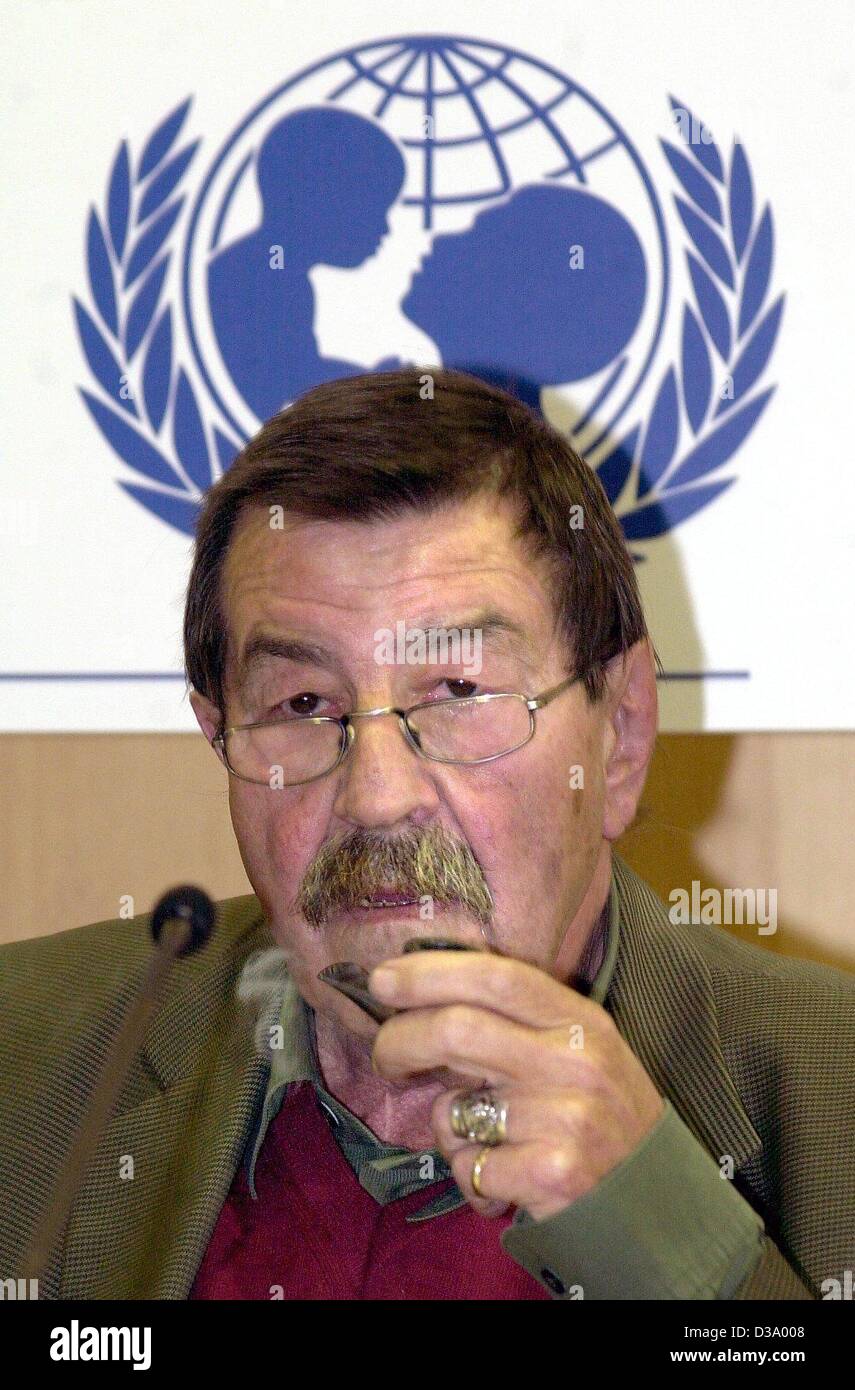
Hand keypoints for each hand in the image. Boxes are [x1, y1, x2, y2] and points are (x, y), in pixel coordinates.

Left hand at [368, 951, 664, 1221]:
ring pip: (454, 1109)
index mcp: (582, 1021)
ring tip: (477, 1138)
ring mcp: (566, 1118)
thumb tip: (422, 1005)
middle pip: (459, 1030)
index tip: (384, 978)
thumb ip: (516, 1027)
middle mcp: (577, 1062)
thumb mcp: (579, 1053)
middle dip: (400, 1040)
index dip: (432, 972)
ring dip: (445, 1126)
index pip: (498, 978)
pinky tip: (500, 1180)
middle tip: (386, 1058)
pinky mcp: (552, 1174)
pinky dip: (467, 1175)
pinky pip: (468, 1166)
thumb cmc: (601, 1118)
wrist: (656, 1206)